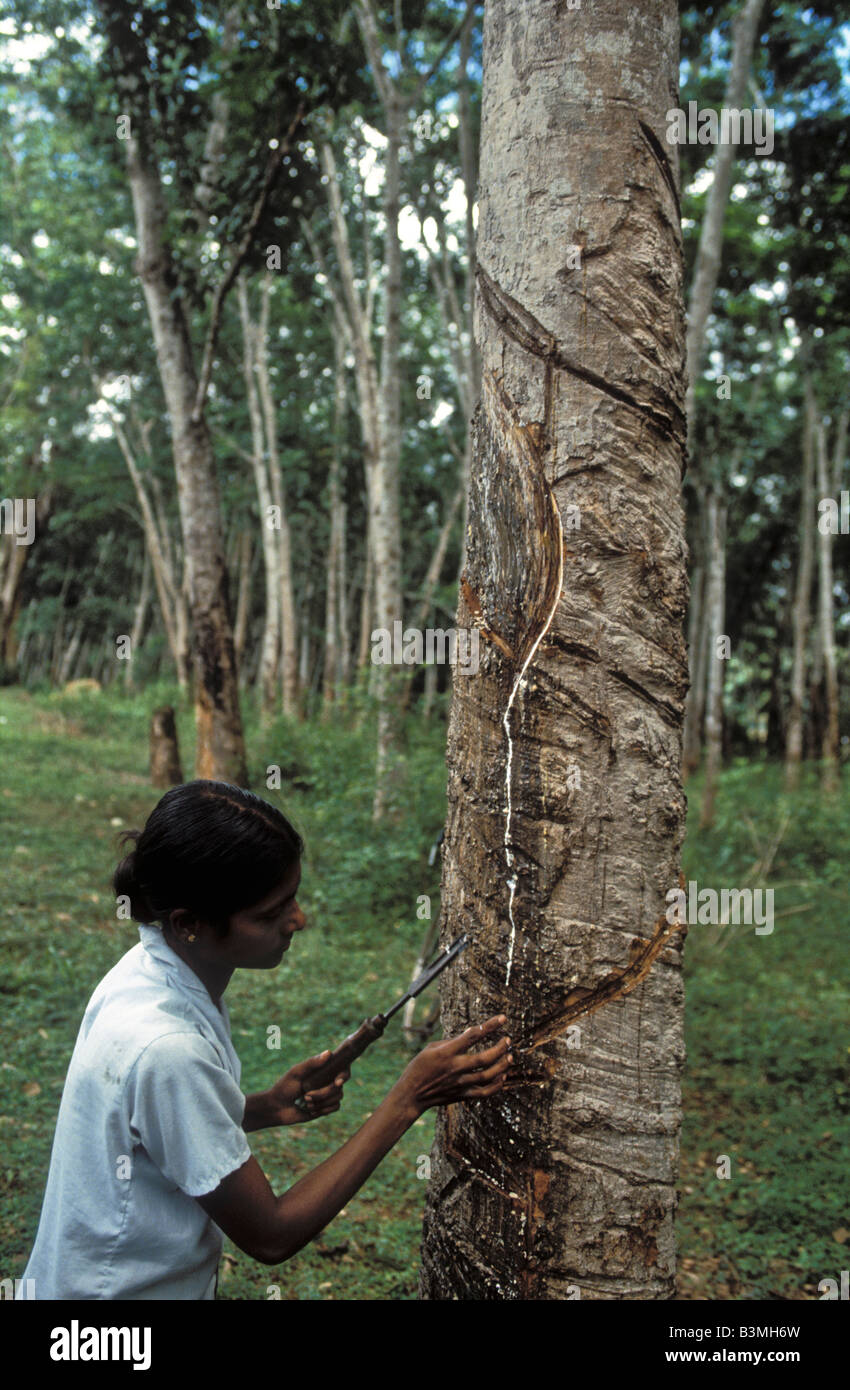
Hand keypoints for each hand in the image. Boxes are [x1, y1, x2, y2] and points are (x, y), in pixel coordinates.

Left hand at [268, 1050, 350, 1125]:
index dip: (344, 1073)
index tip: (337, 1081)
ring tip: (305, 1103)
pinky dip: (324, 1109)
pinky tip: (311, 1110)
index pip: (341, 1067)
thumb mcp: (296, 1073)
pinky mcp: (326, 1107)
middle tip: (306, 1095)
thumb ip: (312, 1063)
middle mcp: (327, 1080)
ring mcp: (327, 1094)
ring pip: (338, 1097)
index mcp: (321, 1069)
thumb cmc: (284, 1087)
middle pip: (339, 1086)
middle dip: (324, 1093)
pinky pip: (336, 1107)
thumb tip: (329, 1052)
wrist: (277, 1108)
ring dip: (321, 1102)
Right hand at [393, 1014, 511, 1117]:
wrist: (412, 1094)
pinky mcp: (462, 1095)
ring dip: (503, 1065)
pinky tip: (503, 1076)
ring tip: (510, 1056)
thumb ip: (452, 1041)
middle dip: (500, 1048)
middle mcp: (455, 1068)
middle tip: (509, 1040)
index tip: (502, 1019)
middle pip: (484, 1058)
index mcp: (446, 1053)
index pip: (472, 1036)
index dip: (489, 1026)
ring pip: (488, 1075)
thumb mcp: (431, 1048)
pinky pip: (485, 1092)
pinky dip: (497, 1085)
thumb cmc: (420, 1067)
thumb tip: (472, 1033)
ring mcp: (460, 1083)